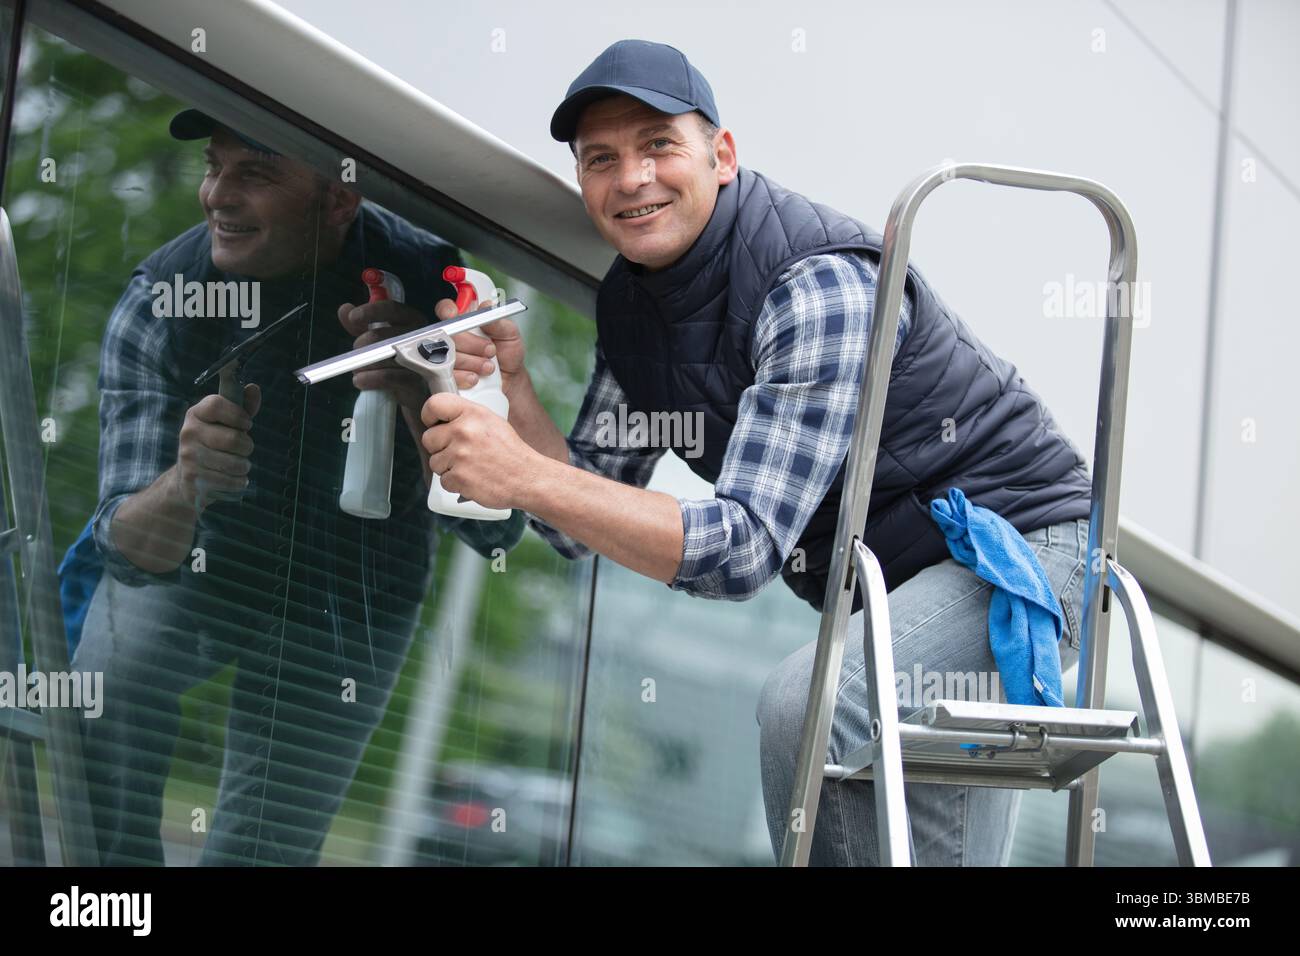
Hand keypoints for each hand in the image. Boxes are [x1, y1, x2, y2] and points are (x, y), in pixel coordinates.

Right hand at [174, 383, 259, 509]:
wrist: (188, 479)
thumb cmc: (216, 445)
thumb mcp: (228, 424)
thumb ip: (243, 407)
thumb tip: (253, 387)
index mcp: (196, 414)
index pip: (216, 404)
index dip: (238, 414)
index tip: (246, 423)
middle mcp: (188, 433)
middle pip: (233, 439)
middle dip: (247, 446)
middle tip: (244, 449)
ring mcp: (188, 457)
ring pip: (235, 463)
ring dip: (244, 467)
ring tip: (238, 465)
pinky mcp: (193, 480)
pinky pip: (231, 482)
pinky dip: (239, 483)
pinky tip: (232, 479)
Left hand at [338, 299, 435, 413]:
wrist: (416, 399)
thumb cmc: (398, 365)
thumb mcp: (379, 342)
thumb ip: (362, 326)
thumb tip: (344, 309)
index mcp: (414, 323)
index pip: (393, 309)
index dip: (370, 311)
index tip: (353, 317)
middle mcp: (422, 338)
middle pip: (383, 334)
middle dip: (362, 344)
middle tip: (355, 354)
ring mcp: (422, 362)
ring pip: (384, 356)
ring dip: (363, 364)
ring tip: (358, 370)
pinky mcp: (418, 384)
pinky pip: (388, 377)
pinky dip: (369, 379)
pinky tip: (360, 381)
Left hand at [420, 392, 536, 510]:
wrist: (528, 478)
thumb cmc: (510, 452)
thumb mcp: (492, 421)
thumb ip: (467, 417)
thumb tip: (441, 419)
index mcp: (473, 413)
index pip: (434, 404)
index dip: (429, 415)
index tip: (433, 423)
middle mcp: (464, 431)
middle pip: (429, 438)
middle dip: (440, 447)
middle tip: (460, 452)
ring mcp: (460, 455)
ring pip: (435, 462)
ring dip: (448, 467)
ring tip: (470, 467)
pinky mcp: (459, 478)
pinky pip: (444, 480)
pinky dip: (455, 483)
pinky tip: (472, 479)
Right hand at [432, 298, 527, 398]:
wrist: (510, 379)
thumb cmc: (507, 353)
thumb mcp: (509, 333)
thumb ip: (497, 320)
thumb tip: (487, 306)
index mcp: (466, 321)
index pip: (447, 309)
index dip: (447, 310)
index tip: (454, 314)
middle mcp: (454, 337)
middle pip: (448, 335)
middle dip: (472, 343)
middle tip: (490, 350)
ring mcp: (448, 356)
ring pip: (449, 356)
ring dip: (473, 362)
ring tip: (489, 365)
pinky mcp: (448, 375)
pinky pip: (449, 375)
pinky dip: (466, 376)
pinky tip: (476, 376)